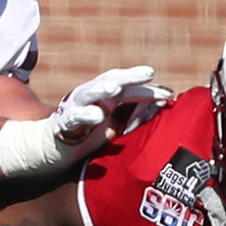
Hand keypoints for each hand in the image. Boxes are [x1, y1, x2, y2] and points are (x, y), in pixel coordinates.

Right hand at [0, 65, 173, 176]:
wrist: (56, 150)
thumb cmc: (90, 135)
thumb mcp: (117, 126)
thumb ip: (136, 115)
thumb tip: (163, 104)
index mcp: (105, 96)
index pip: (129, 88)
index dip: (148, 90)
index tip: (169, 93)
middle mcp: (91, 96)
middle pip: (111, 81)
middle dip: (130, 78)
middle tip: (149, 74)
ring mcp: (75, 106)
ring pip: (89, 92)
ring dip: (102, 88)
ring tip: (117, 87)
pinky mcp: (63, 122)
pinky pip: (74, 117)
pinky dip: (85, 115)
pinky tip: (97, 116)